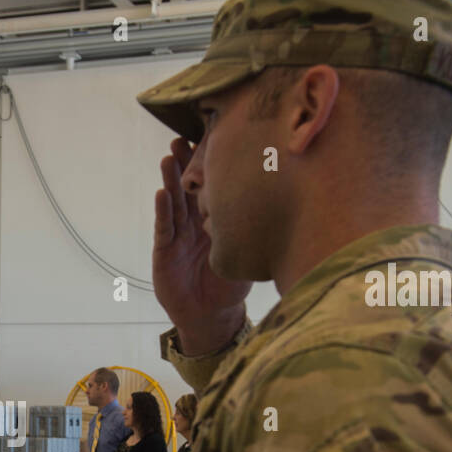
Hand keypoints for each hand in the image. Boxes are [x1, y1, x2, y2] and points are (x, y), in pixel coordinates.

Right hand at [153, 138, 252, 354]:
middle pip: (189, 187)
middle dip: (186, 162)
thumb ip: (259, 231)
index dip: (211, 164)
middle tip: (185, 136)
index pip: (213, 186)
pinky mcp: (165, 251)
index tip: (214, 138)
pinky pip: (164, 228)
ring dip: (171, 179)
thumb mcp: (250, 252)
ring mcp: (178, 235)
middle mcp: (195, 222)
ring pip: (174, 202)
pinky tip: (162, 193)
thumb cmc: (231, 286)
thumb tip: (289, 204)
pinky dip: (163, 210)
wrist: (212, 315)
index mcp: (215, 219)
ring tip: (170, 156)